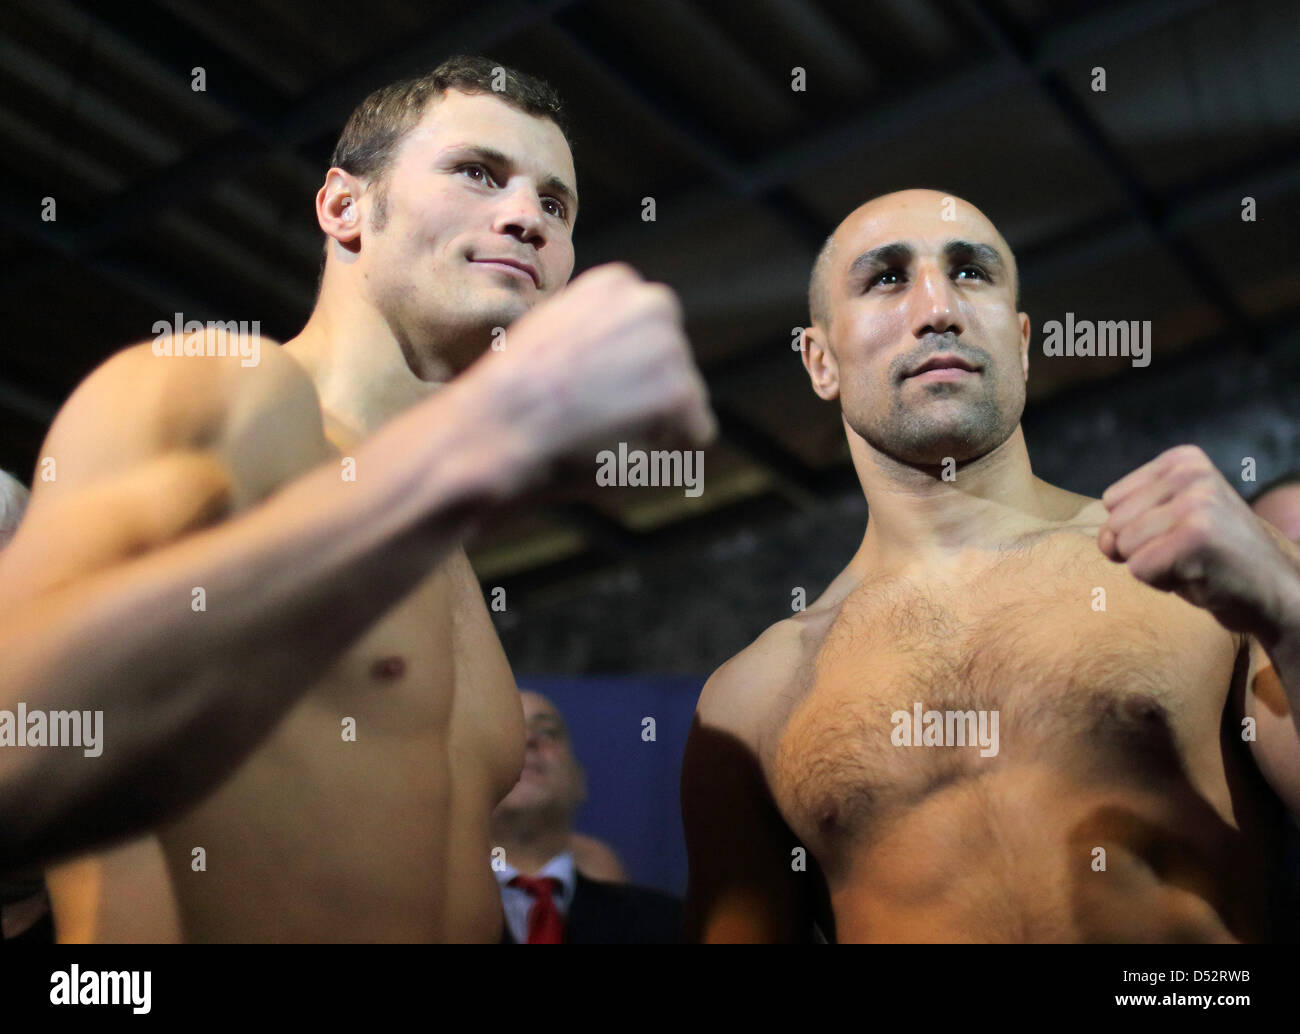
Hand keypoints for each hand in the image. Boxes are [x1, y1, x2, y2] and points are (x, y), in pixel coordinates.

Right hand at [471, 263, 715, 471]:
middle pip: (673, 365)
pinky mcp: (681, 391)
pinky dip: (664, 453)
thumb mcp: (550, 332)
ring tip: (598, 426)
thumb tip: (622, 353)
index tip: (586, 385)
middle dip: (645, 393)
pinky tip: (616, 443)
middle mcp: (653, 303)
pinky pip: (694, 435)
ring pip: (685, 402)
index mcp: (619, 284)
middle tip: (594, 411)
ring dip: (652, 424)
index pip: (649, 334)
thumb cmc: (515, 394)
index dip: (621, 371)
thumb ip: (596, 329)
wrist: (499, 428)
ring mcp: (671, 347)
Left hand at [1099, 445, 1299, 634]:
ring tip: (1192, 561)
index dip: (1138, 527)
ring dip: (1154, 566)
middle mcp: (1191, 473)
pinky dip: (1162, 582)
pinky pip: (1139, 569)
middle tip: (1187, 551)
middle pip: (1115, 524)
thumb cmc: (1209, 557)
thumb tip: (1105, 541)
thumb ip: (1122, 524)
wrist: (1271, 588)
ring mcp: (1196, 503)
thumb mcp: (1164, 523)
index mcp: (1182, 460)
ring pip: (1125, 546)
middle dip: (1143, 549)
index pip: (1112, 500)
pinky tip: (1197, 575)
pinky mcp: (1196, 537)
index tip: (1179, 532)